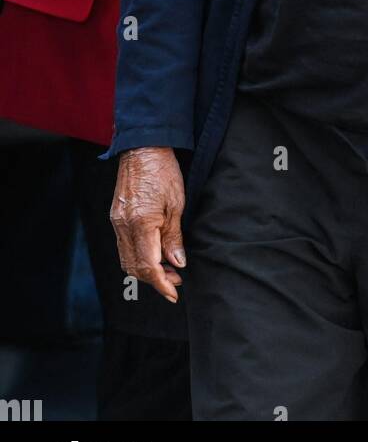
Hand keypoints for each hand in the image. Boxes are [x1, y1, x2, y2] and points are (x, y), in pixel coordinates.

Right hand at [110, 147, 185, 302]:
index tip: (174, 293)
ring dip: (146, 270)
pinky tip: (154, 253)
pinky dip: (137, 256)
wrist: (143, 147)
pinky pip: (123, 246)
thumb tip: (178, 264)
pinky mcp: (115, 217)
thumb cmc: (163, 171)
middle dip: (155, 279)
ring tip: (168, 268)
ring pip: (127, 259)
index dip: (162, 284)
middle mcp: (123, 226)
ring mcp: (116, 222)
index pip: (148, 266)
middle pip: (134, 267)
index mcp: (140, 224)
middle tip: (177, 280)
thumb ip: (174, 238)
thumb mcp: (177, 204)